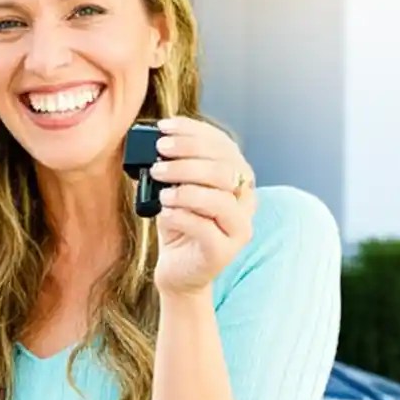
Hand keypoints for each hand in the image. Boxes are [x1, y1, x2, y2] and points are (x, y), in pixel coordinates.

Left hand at [146, 117, 255, 296]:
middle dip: (187, 160)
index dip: (195, 133)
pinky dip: (181, 216)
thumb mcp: (175, 189)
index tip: (165, 128)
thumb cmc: (178, 225)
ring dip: (185, 188)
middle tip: (157, 160)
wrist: (178, 270)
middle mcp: (245, 201)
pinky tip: (164, 212)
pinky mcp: (223, 252)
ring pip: (219, 200)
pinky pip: (205, 229)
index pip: (224, 146)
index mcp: (237, 179)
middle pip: (224, 170)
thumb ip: (174, 167)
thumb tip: (153, 141)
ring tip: (160, 189)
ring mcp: (238, 228)